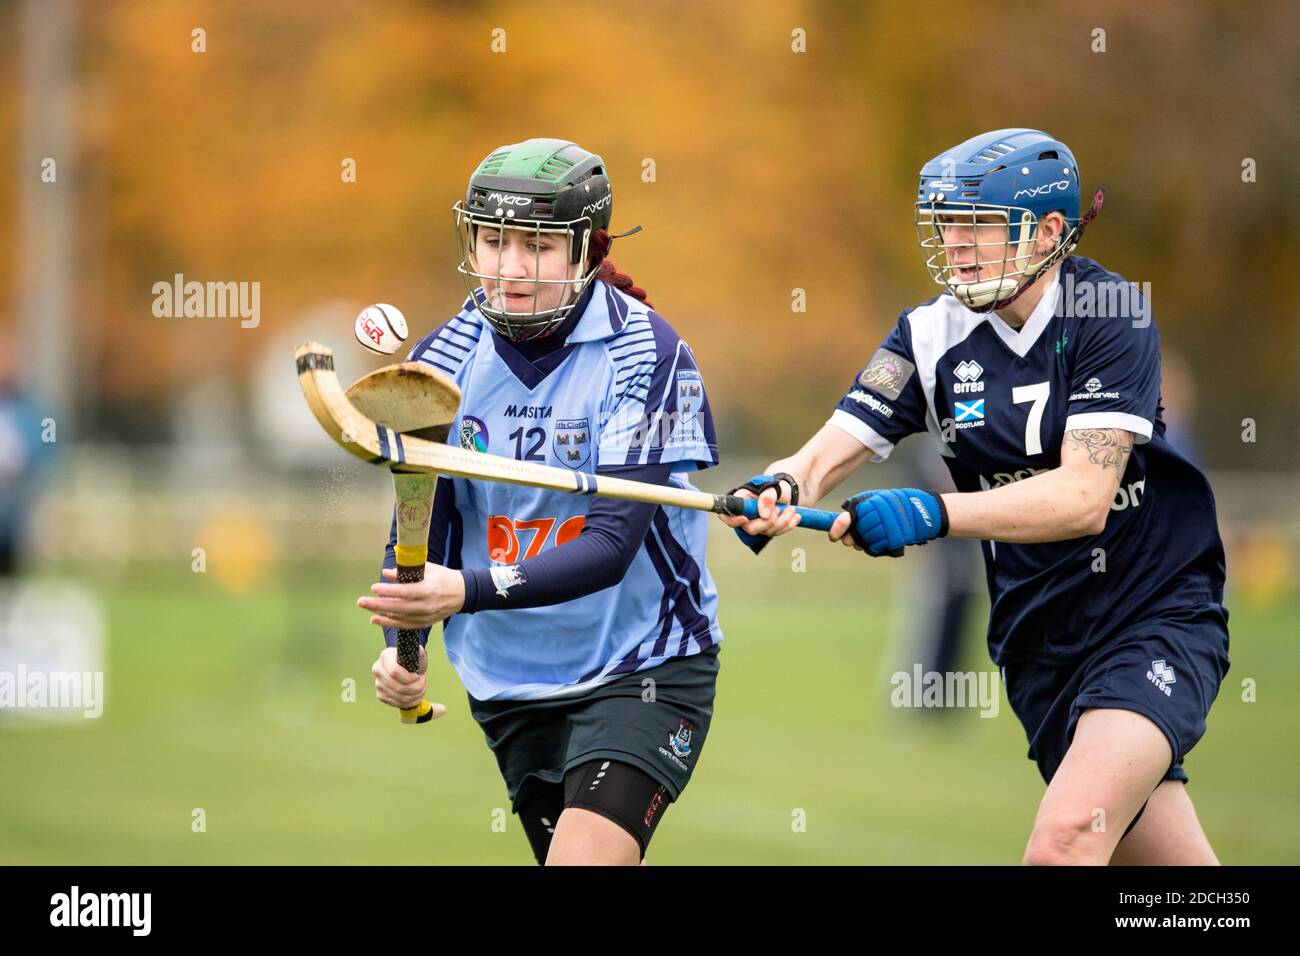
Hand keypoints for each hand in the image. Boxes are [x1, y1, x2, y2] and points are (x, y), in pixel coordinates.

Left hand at [359, 562, 465, 628]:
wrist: (462, 594)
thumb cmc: (444, 577)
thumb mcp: (428, 569)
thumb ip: (406, 572)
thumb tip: (386, 574)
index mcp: (430, 589)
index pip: (406, 592)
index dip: (389, 591)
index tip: (374, 588)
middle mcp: (427, 605)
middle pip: (399, 607)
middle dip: (378, 605)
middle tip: (361, 601)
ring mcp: (426, 616)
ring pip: (400, 618)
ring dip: (381, 615)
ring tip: (367, 609)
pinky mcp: (425, 623)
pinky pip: (404, 625)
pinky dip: (390, 622)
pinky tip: (376, 619)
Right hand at [372, 644, 438, 711]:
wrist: (406, 668)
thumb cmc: (412, 660)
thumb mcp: (418, 653)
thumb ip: (419, 651)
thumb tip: (419, 651)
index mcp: (385, 656)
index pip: (395, 672)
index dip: (409, 677)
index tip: (417, 675)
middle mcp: (378, 670)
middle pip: (398, 687)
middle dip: (416, 688)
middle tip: (423, 683)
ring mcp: (378, 684)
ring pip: (400, 697)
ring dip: (415, 695)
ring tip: (422, 689)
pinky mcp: (381, 695)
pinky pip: (397, 704)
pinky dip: (410, 702)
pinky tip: (416, 695)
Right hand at [717, 472, 801, 552]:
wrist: (793, 488)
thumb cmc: (779, 484)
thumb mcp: (773, 486)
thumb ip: (767, 497)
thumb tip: (764, 514)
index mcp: (742, 499)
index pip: (728, 513)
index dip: (733, 519)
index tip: (745, 519)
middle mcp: (747, 513)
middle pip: (750, 528)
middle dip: (767, 522)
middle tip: (779, 509)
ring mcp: (758, 522)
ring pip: (766, 532)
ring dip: (781, 522)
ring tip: (791, 509)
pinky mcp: (769, 527)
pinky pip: (776, 533)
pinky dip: (787, 526)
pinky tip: (795, 517)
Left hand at [829, 488, 947, 556]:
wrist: (922, 512)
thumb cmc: (896, 504)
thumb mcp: (878, 497)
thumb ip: (859, 504)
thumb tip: (841, 516)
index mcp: (873, 503)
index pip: (850, 518)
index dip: (839, 526)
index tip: (834, 535)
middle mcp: (879, 516)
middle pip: (856, 533)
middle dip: (852, 537)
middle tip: (852, 538)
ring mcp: (887, 528)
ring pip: (864, 542)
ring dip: (863, 542)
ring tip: (872, 536)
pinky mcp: (894, 540)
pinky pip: (875, 548)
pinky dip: (873, 547)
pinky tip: (879, 541)